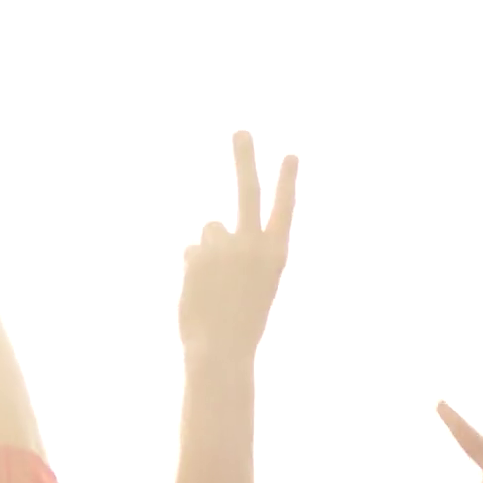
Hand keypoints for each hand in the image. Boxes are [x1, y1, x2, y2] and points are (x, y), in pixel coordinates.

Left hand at [179, 132, 297, 362]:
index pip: (284, 209)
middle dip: (245, 158)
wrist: (221, 350)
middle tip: (241, 131)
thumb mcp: (256, 285)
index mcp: (276, 255)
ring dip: (208, 251)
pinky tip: (200, 291)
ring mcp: (224, 247)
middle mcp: (253, 245)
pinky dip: (194, 270)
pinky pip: (192, 252)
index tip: (290, 154)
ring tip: (214, 284)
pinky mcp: (196, 253)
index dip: (286, 181)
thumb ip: (241, 251)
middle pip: (247, 191)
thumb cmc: (242, 323)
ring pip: (210, 230)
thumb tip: (210, 226)